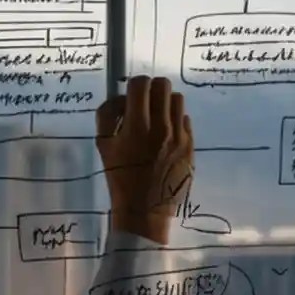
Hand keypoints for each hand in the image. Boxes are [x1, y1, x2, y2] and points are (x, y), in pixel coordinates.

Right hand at [95, 76, 193, 244]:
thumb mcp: (104, 146)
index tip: (131, 94)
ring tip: (156, 118)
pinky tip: (166, 135)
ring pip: (177, 100)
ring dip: (165, 103)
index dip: (134, 84)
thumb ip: (107, 115)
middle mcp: (161, 127)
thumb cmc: (120, 178)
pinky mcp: (191, 146)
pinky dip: (174, 121)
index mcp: (136, 126)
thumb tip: (120, 98)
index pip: (140, 84)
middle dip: (151, 89)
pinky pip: (185, 120)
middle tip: (144, 102)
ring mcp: (179, 136)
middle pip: (162, 86)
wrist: (144, 210)